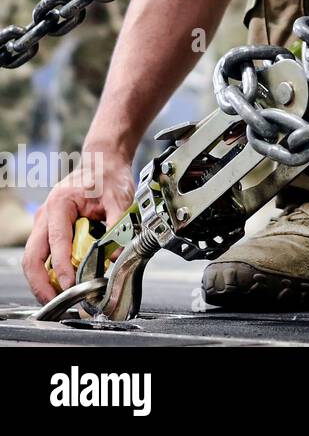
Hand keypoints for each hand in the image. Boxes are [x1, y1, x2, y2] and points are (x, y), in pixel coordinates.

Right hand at [23, 143, 134, 302]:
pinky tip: (59, 285)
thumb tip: (117, 255)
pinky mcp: (49, 230)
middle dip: (41, 282)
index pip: (56, 241)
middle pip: (32, 256)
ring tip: (57, 299)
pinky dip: (47, 272)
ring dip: (41, 281)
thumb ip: (118, 226)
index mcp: (60, 204)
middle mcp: (45, 215)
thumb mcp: (120, 198)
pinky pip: (42, 255)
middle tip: (55, 301)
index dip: (61, 266)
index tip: (70, 284)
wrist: (102, 163)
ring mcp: (44, 223)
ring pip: (33, 258)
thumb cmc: (108, 177)